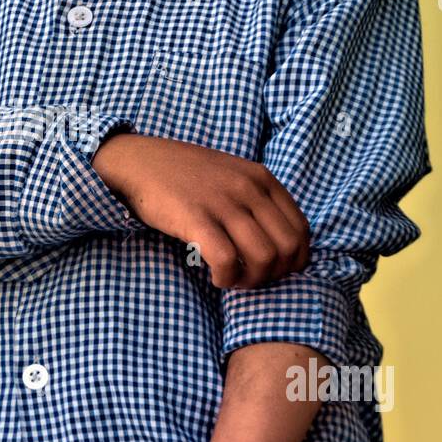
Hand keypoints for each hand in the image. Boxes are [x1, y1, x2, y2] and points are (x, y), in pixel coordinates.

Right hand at [92, 133, 309, 287]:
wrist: (139, 162)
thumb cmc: (184, 174)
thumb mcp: (232, 175)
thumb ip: (257, 199)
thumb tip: (278, 241)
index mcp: (262, 178)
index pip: (301, 229)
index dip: (294, 260)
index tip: (274, 270)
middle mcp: (249, 189)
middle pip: (287, 248)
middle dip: (275, 274)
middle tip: (251, 278)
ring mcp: (223, 203)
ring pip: (264, 257)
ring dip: (251, 280)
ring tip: (233, 279)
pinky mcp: (196, 219)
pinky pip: (227, 261)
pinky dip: (227, 279)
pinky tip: (216, 277)